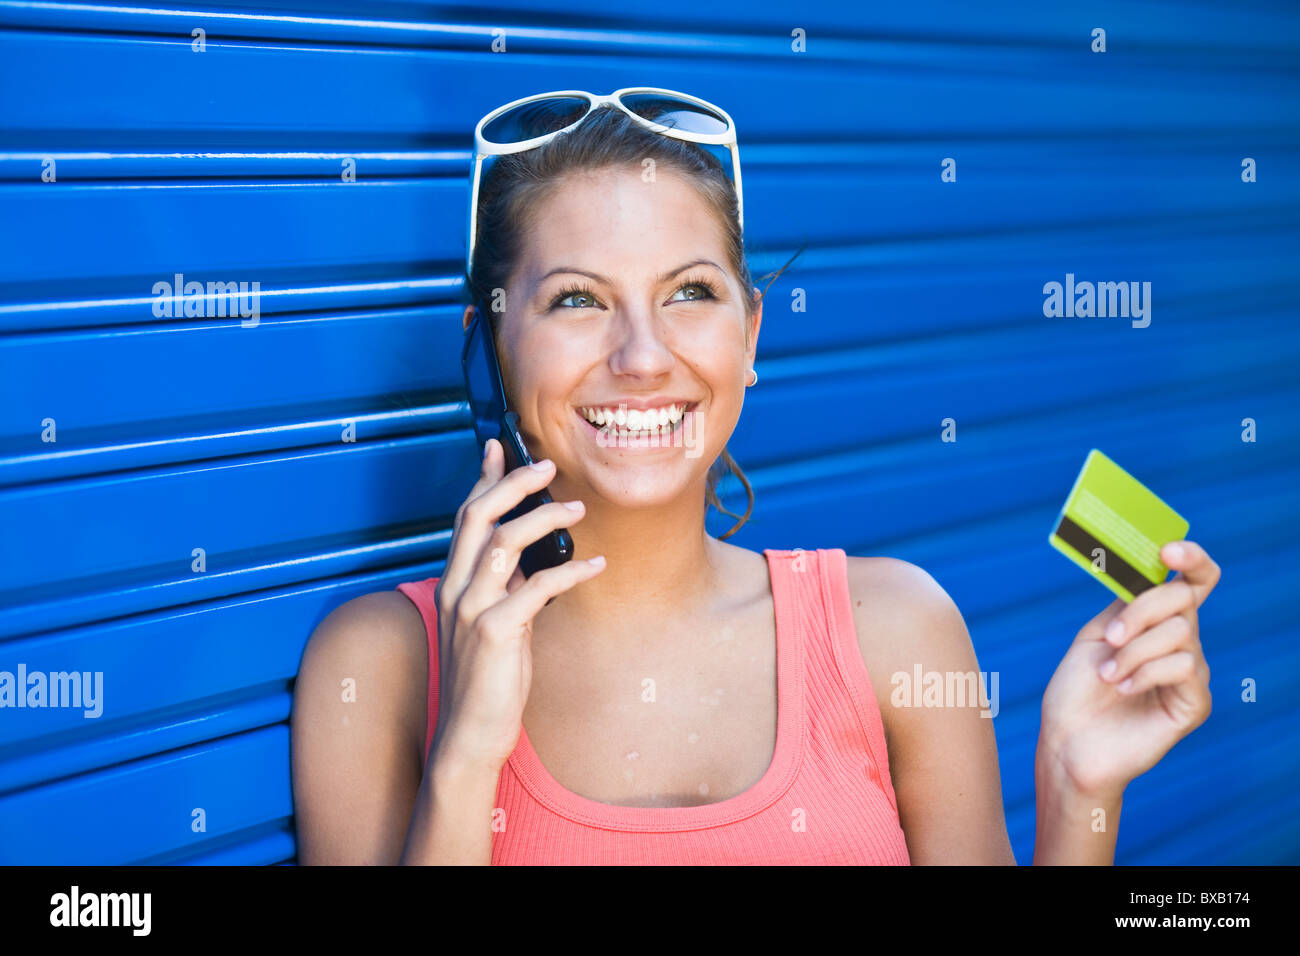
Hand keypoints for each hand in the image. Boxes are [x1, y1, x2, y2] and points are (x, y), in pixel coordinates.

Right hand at [429, 439, 605, 771]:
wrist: (470, 733)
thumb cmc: (488, 679)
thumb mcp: (494, 622)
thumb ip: (504, 587)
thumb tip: (529, 555)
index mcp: (453, 583)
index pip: (465, 517)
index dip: (483, 479)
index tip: (499, 447)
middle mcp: (456, 589)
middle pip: (479, 517)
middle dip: (513, 484)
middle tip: (547, 466)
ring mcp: (472, 609)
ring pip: (505, 542)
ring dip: (546, 518)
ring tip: (578, 508)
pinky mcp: (495, 632)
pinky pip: (536, 586)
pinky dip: (571, 570)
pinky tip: (596, 565)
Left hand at [1039, 540, 1219, 798]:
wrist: (1068, 740)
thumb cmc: (1076, 690)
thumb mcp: (1095, 635)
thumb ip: (1125, 604)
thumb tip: (1149, 573)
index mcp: (1155, 621)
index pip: (1192, 582)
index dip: (1191, 559)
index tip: (1168, 550)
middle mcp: (1179, 642)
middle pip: (1181, 599)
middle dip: (1140, 611)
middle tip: (1110, 636)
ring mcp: (1190, 673)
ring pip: (1178, 634)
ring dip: (1133, 651)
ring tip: (1108, 675)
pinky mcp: (1194, 703)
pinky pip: (1183, 667)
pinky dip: (1144, 673)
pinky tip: (1122, 689)